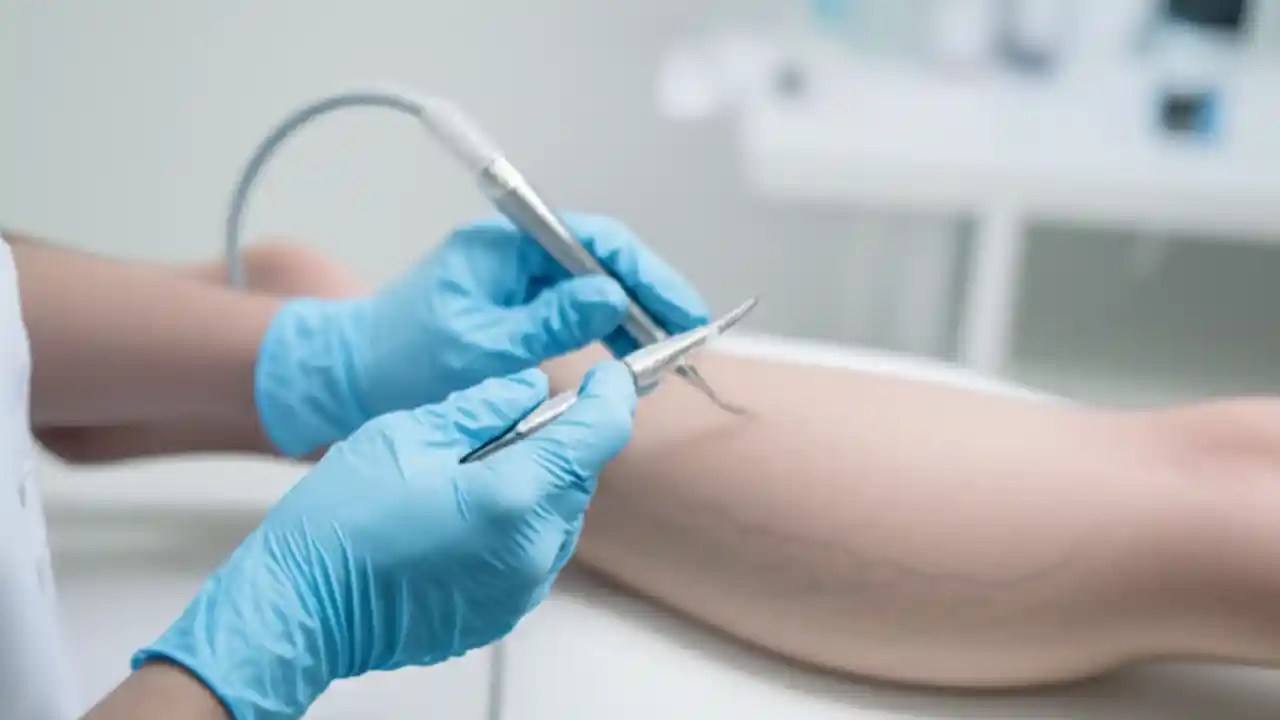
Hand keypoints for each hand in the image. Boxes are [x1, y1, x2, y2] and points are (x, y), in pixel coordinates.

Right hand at [134, 361, 635, 719]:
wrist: (300, 607)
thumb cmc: (338, 524)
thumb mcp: (408, 434)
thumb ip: (483, 408)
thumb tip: (528, 389)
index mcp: (512, 499)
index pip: (596, 437)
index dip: (609, 398)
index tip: (608, 377)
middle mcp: (528, 553)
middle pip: (577, 478)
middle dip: (559, 441)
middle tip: (513, 419)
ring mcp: (518, 591)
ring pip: (558, 518)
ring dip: (537, 485)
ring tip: (474, 471)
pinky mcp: (501, 614)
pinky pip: (533, 555)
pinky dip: (517, 526)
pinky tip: (466, 513)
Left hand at [255, 214, 706, 455]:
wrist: (348, 377)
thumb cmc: (398, 359)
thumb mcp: (480, 347)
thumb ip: (548, 323)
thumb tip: (610, 298)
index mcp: (501, 247)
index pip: (593, 241)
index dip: (645, 273)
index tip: (680, 310)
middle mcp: (512, 254)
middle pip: (601, 260)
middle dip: (649, 296)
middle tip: (688, 336)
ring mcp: (513, 280)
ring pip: (592, 286)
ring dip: (632, 316)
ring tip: (666, 353)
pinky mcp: (512, 307)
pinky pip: (572, 308)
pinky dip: (604, 330)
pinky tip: (628, 357)